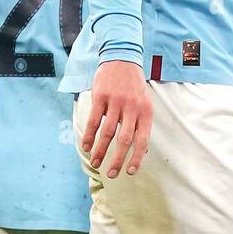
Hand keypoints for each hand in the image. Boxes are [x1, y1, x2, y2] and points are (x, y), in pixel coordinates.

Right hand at [81, 60, 152, 178]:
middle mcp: (132, 108)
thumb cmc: (134, 86)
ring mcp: (116, 102)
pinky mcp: (101, 96)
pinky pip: (94, 120)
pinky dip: (89, 136)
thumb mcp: (144, 104)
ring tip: (96, 163)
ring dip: (101, 150)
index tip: (129, 172)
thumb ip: (142, 125)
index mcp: (146, 112)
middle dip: (117, 160)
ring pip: (107, 132)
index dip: (136, 158)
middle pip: (125, 140)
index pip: (142, 140)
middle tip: (111, 174)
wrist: (122, 59)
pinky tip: (86, 146)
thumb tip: (142, 151)